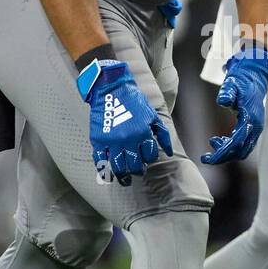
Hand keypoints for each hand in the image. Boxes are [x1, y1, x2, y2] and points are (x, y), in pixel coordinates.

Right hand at [76, 56, 171, 185]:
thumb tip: (169, 152)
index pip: (149, 156)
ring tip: (124, 179)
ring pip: (119, 168)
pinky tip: (107, 173)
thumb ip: (162, 134)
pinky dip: (103, 170)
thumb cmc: (133, 101)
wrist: (111, 89)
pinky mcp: (99, 141)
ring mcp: (112, 141)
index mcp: (143, 134)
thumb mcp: (152, 116)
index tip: (146, 159)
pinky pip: (100, 161)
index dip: (149, 159)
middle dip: (138, 170)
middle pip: (135, 166)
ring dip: (122, 176)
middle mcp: (128, 140)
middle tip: (137, 171)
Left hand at [201, 41, 267, 164]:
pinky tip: (220, 140)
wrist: (254, 77)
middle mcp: (256, 127)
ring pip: (243, 151)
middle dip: (223, 157)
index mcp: (251, 119)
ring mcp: (256, 129)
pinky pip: (244, 145)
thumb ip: (227, 92)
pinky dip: (232, 147)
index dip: (222, 152)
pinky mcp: (253, 129)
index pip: (236, 143)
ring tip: (213, 141)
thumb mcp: (232, 84)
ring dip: (227, 152)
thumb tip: (223, 101)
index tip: (208, 158)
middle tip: (206, 157)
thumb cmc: (241, 81)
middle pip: (240, 151)